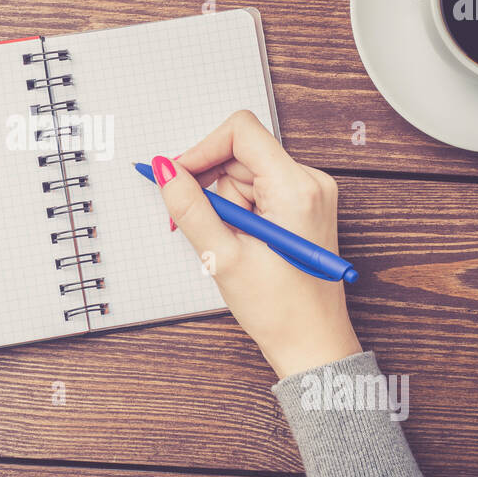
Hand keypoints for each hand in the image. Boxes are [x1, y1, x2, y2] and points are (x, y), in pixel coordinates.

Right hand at [153, 110, 360, 378]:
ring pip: (247, 174)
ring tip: (232, 246)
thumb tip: (164, 170)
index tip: (176, 177)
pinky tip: (242, 243)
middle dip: (212, 187)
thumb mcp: (223, 257)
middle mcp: (311, 181)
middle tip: (202, 228)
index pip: (241, 132)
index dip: (201, 150)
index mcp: (297, 188)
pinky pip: (260, 189)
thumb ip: (190, 207)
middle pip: (241, 153)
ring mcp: (311, 193)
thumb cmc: (279, 310)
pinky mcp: (305, 205)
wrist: (313, 344)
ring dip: (227, 205)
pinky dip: (240, 211)